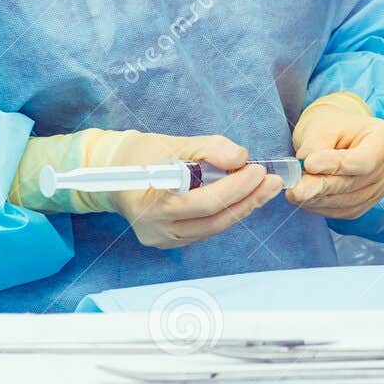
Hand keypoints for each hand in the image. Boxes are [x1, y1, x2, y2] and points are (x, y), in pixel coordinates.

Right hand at [107, 132, 283, 249]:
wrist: (111, 173)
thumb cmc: (141, 155)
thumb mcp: (173, 142)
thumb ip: (208, 148)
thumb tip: (241, 157)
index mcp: (151, 200)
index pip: (203, 200)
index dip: (235, 187)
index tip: (257, 169)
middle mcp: (155, 226)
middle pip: (212, 219)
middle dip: (247, 199)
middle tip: (272, 181)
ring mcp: (161, 239)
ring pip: (212, 228)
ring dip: (242, 208)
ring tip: (265, 189)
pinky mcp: (169, 242)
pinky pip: (205, 231)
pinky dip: (227, 214)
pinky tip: (244, 199)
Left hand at [286, 93, 383, 219]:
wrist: (335, 135)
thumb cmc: (330, 125)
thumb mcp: (321, 126)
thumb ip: (315, 146)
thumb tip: (306, 168)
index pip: (364, 160)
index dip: (337, 165)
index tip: (309, 164)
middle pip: (355, 183)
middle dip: (321, 186)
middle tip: (295, 189)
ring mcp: (380, 188)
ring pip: (348, 201)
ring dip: (318, 199)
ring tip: (294, 191)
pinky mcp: (366, 203)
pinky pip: (344, 211)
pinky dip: (322, 206)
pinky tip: (305, 198)